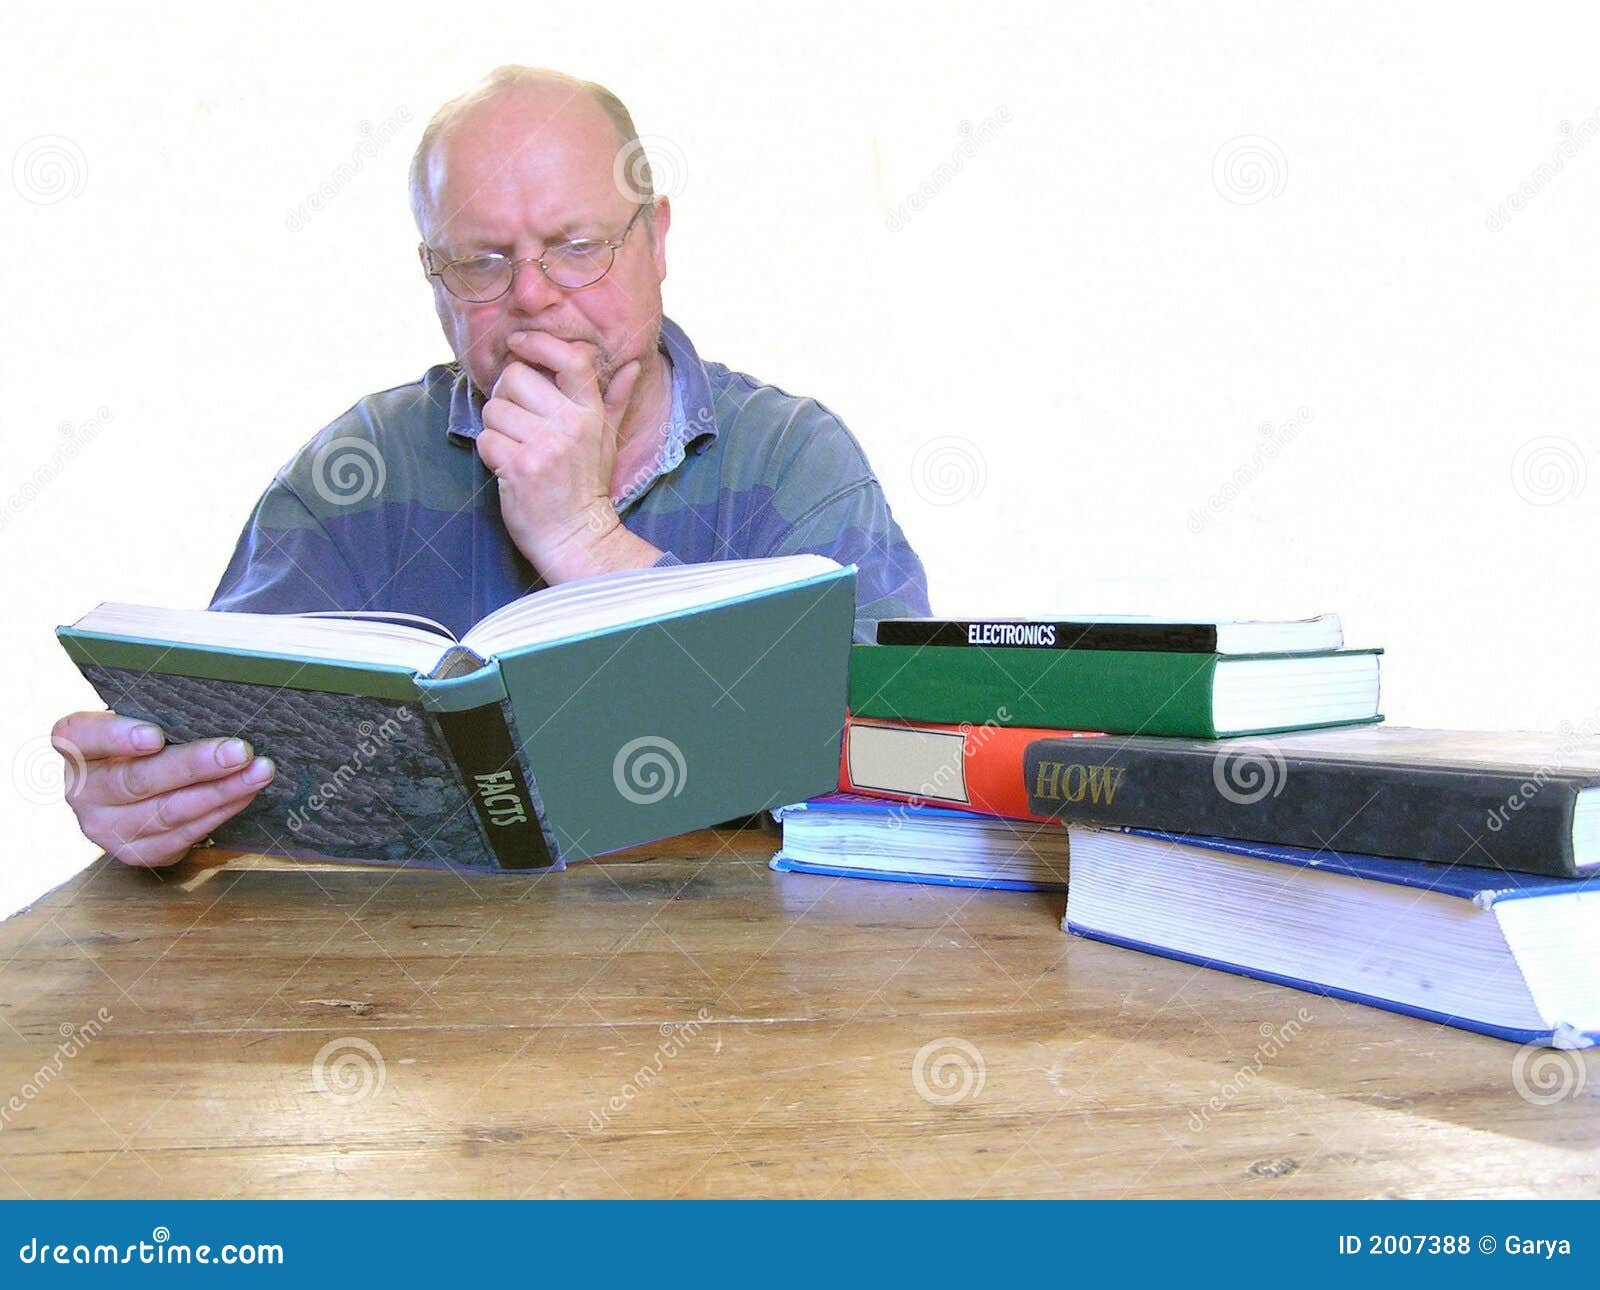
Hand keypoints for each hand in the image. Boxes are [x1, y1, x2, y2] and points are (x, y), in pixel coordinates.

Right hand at [53, 711, 274, 867]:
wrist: (136, 793)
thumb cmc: (146, 744)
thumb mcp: (142, 720)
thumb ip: (162, 714)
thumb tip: (219, 706)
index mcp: (77, 748)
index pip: (84, 737)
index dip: (117, 736)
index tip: (155, 734)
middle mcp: (83, 792)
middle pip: (137, 780)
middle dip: (194, 765)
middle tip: (238, 751)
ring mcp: (107, 828)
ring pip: (167, 812)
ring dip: (220, 792)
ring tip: (257, 773)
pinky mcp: (137, 852)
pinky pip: (183, 835)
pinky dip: (220, 812)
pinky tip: (245, 794)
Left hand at [476, 330, 650, 581]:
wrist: (576, 537)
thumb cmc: (586, 486)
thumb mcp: (607, 439)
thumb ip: (615, 400)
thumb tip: (632, 366)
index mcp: (591, 413)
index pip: (570, 358)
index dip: (538, 344)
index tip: (518, 344)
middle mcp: (571, 425)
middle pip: (514, 376)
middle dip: (505, 396)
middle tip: (517, 420)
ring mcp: (545, 447)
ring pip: (494, 409)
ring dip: (496, 428)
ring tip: (515, 448)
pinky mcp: (520, 468)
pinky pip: (486, 439)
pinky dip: (490, 453)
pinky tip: (508, 467)